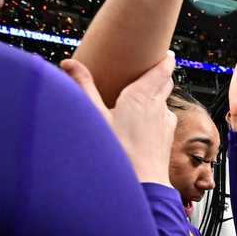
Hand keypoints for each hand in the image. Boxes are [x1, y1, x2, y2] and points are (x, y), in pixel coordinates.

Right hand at [60, 53, 175, 184]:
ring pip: (165, 99)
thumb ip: (83, 87)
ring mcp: (166, 121)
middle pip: (166, 81)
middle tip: (150, 66)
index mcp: (142, 95)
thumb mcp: (95, 116)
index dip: (165, 58)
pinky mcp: (167, 136)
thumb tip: (69, 64)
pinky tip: (143, 120)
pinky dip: (157, 112)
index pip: (163, 69)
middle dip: (160, 73)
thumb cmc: (118, 152)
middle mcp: (159, 106)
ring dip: (158, 94)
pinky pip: (165, 117)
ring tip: (142, 94)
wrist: (142, 183)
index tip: (164, 51)